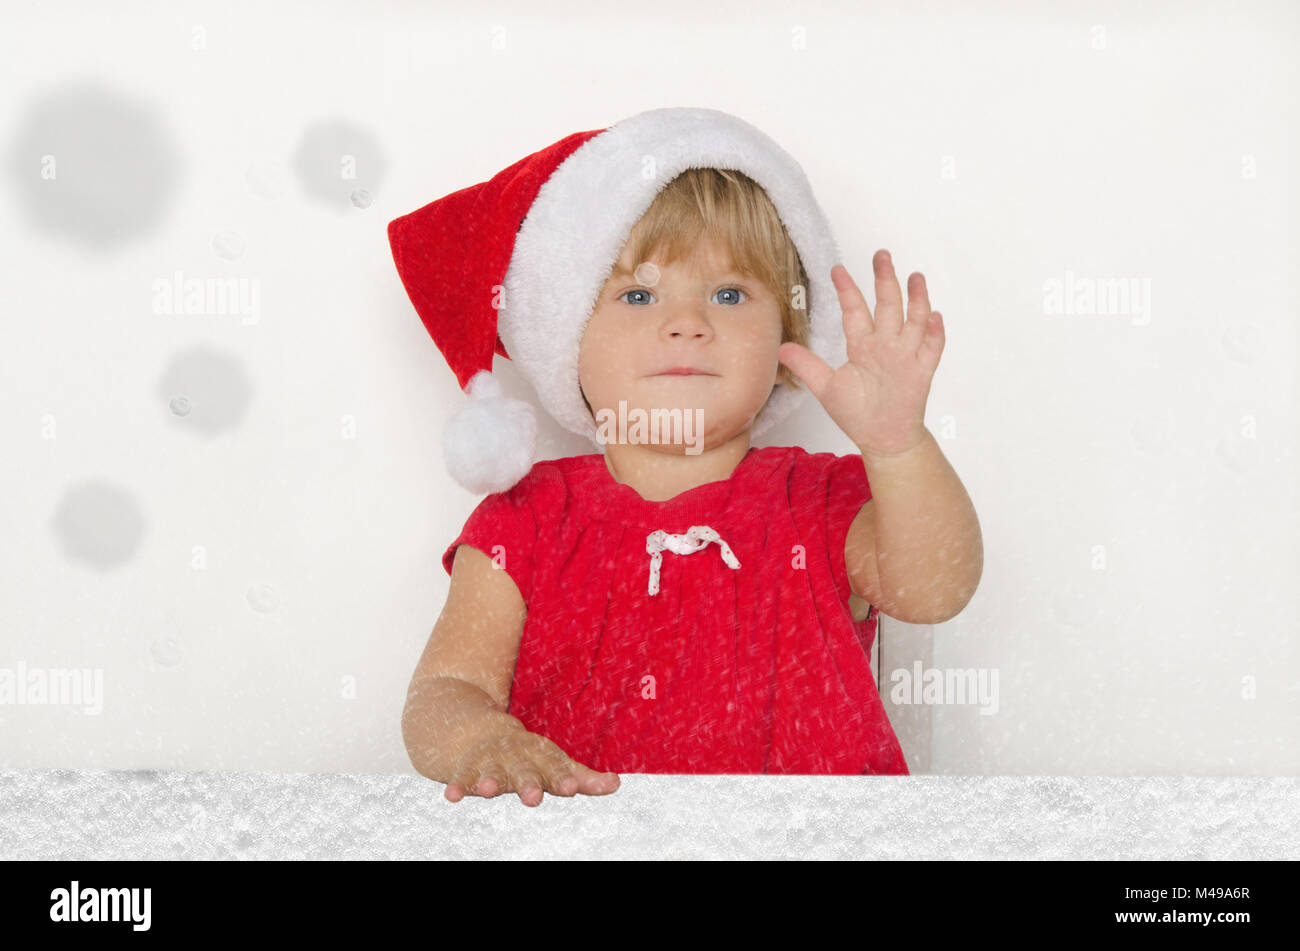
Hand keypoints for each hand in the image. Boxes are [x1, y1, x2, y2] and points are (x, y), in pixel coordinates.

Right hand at [443, 720, 620, 806]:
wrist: (482, 730)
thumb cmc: (528, 754)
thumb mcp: (554, 762)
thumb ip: (582, 777)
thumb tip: (617, 784)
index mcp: (541, 757)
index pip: (555, 768)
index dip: (563, 778)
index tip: (572, 788)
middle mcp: (517, 757)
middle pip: (523, 770)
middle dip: (527, 783)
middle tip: (532, 798)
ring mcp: (491, 761)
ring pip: (491, 772)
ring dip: (490, 780)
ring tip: (487, 790)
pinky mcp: (467, 767)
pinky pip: (461, 776)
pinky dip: (457, 785)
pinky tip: (452, 796)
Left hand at [777, 250, 943, 456]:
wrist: (882, 438)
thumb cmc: (857, 413)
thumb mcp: (826, 387)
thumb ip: (806, 365)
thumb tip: (781, 348)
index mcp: (862, 345)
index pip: (854, 311)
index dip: (847, 290)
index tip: (837, 269)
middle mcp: (885, 345)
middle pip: (887, 305)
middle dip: (884, 280)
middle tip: (881, 255)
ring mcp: (905, 356)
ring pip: (913, 320)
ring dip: (916, 298)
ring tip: (915, 276)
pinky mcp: (921, 371)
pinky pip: (931, 349)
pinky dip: (935, 333)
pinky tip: (935, 316)